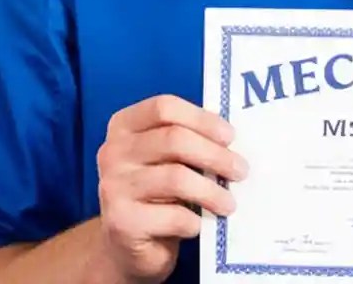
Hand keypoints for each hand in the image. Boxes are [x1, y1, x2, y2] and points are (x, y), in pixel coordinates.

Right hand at [96, 94, 248, 283]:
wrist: (125, 246)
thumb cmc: (156, 196)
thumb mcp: (165, 161)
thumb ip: (188, 143)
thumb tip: (232, 141)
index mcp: (123, 127)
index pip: (163, 107)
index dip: (202, 119)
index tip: (230, 136)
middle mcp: (112, 152)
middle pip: (174, 139)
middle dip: (215, 155)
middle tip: (240, 170)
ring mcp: (114, 187)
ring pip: (176, 178)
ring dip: (212, 192)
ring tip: (229, 204)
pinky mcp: (122, 222)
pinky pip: (173, 216)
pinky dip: (194, 221)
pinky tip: (198, 225)